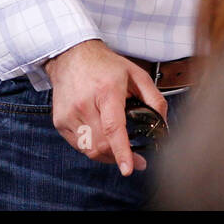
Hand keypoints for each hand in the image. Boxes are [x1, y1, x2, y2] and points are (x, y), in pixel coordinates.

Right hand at [44, 39, 168, 175]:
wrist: (72, 55)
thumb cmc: (105, 65)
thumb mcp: (136, 74)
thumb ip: (154, 98)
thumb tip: (163, 123)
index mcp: (106, 90)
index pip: (113, 127)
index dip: (121, 151)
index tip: (128, 168)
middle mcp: (85, 103)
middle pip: (102, 144)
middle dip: (119, 156)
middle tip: (135, 160)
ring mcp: (69, 113)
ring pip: (89, 149)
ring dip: (106, 155)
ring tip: (117, 148)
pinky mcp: (60, 121)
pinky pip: (79, 146)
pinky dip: (92, 148)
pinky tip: (101, 138)